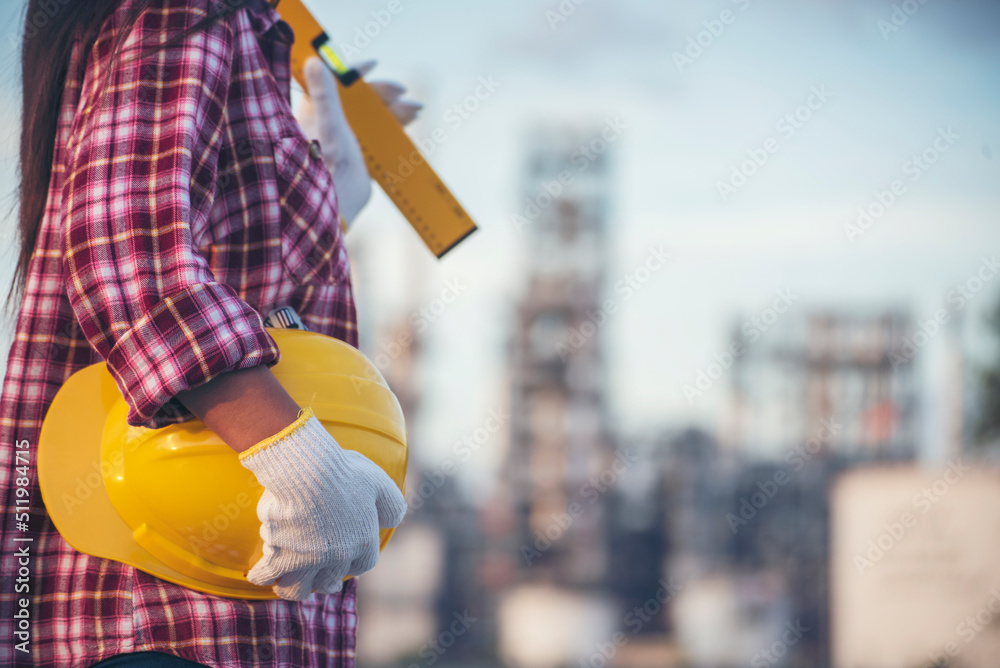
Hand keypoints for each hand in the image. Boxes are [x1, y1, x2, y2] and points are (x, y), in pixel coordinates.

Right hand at [238, 407, 406, 599]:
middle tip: (316, 576)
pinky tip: (259, 571)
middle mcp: (335, 559)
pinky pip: (265, 576)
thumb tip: (392, 521)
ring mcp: (306, 561)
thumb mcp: (381, 484)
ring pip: (296, 589)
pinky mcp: (279, 556)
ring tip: (286, 579)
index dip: (352, 563)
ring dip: (291, 586)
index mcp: (362, 544)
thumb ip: (391, 506)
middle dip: (323, 581)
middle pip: (328, 583)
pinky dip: (261, 575)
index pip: (361, 566)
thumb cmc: (345, 472)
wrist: (309, 471)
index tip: (345, 559)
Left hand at [295, 58, 422, 227]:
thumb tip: (316, 60)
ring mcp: (345, 137)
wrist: (334, 207)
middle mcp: (330, 121)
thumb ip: (323, 94)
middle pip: (360, 97)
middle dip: (384, 93)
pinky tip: (411, 122)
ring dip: (395, 108)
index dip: (355, 71)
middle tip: (404, 93)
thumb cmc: (324, 168)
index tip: (374, 64)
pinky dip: (395, 124)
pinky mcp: (358, 153)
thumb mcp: (328, 126)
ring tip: (417, 109)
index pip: (336, 80)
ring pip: (373, 114)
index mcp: (317, 111)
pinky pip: (379, 132)